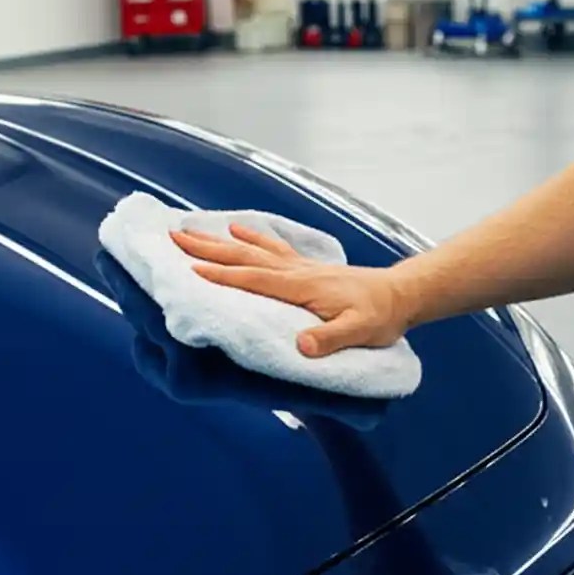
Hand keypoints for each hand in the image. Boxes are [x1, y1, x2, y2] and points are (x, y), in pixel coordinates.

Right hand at [169, 225, 419, 357]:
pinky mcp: (304, 266)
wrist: (400, 295)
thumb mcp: (361, 332)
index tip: (190, 270)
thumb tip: (301, 345)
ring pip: (250, 249)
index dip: (222, 275)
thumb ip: (331, 339)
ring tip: (190, 230)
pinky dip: (250, 237)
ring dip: (219, 240)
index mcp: (300, 287)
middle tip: (173, 237)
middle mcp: (294, 271)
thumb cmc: (380, 317)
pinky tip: (236, 229)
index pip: (253, 279)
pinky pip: (269, 248)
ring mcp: (298, 266)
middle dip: (206, 248)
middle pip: (242, 256)